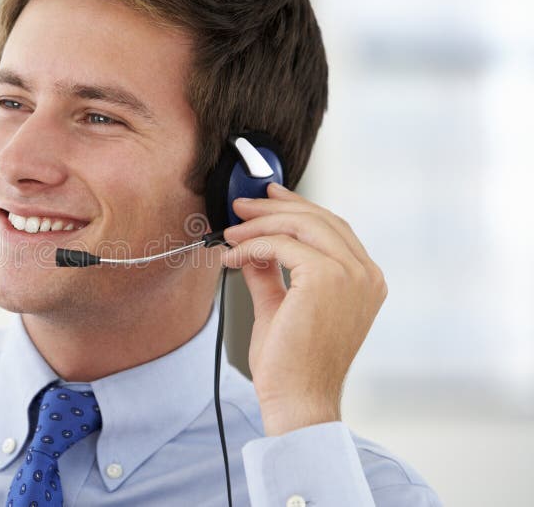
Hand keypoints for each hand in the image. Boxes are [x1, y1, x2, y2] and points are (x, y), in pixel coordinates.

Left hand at [221, 183, 387, 435]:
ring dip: (259, 224)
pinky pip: (282, 246)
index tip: (269, 197)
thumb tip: (253, 247)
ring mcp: (351, 274)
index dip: (298, 207)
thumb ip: (270, 274)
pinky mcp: (326, 278)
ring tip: (230, 231)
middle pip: (317, 218)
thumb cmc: (292, 364)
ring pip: (300, 225)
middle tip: (240, 206)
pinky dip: (252, 246)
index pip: (332, 227)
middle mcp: (365, 273)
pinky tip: (232, 257)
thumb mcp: (280, 306)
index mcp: (364, 279)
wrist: (298, 399)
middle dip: (274, 207)